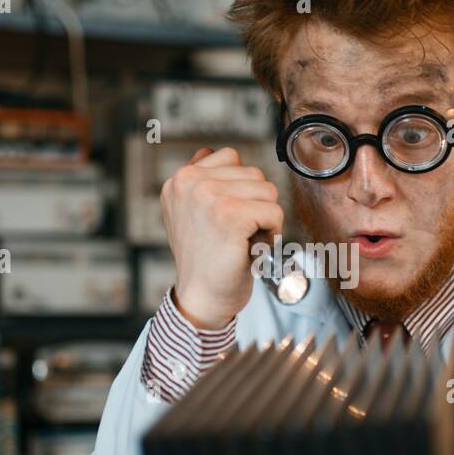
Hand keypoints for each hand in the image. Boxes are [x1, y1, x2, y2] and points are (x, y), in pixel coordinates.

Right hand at [162, 146, 282, 329]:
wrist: (201, 299)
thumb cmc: (204, 261)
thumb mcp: (190, 212)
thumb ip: (203, 181)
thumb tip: (220, 155)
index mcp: (180, 179)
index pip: (230, 157)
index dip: (240, 189)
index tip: (227, 217)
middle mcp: (189, 182)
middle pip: (254, 173)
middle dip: (255, 204)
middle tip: (237, 233)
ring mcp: (208, 196)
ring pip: (267, 190)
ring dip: (265, 218)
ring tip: (244, 239)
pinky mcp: (229, 215)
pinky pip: (273, 211)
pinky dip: (271, 233)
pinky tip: (251, 247)